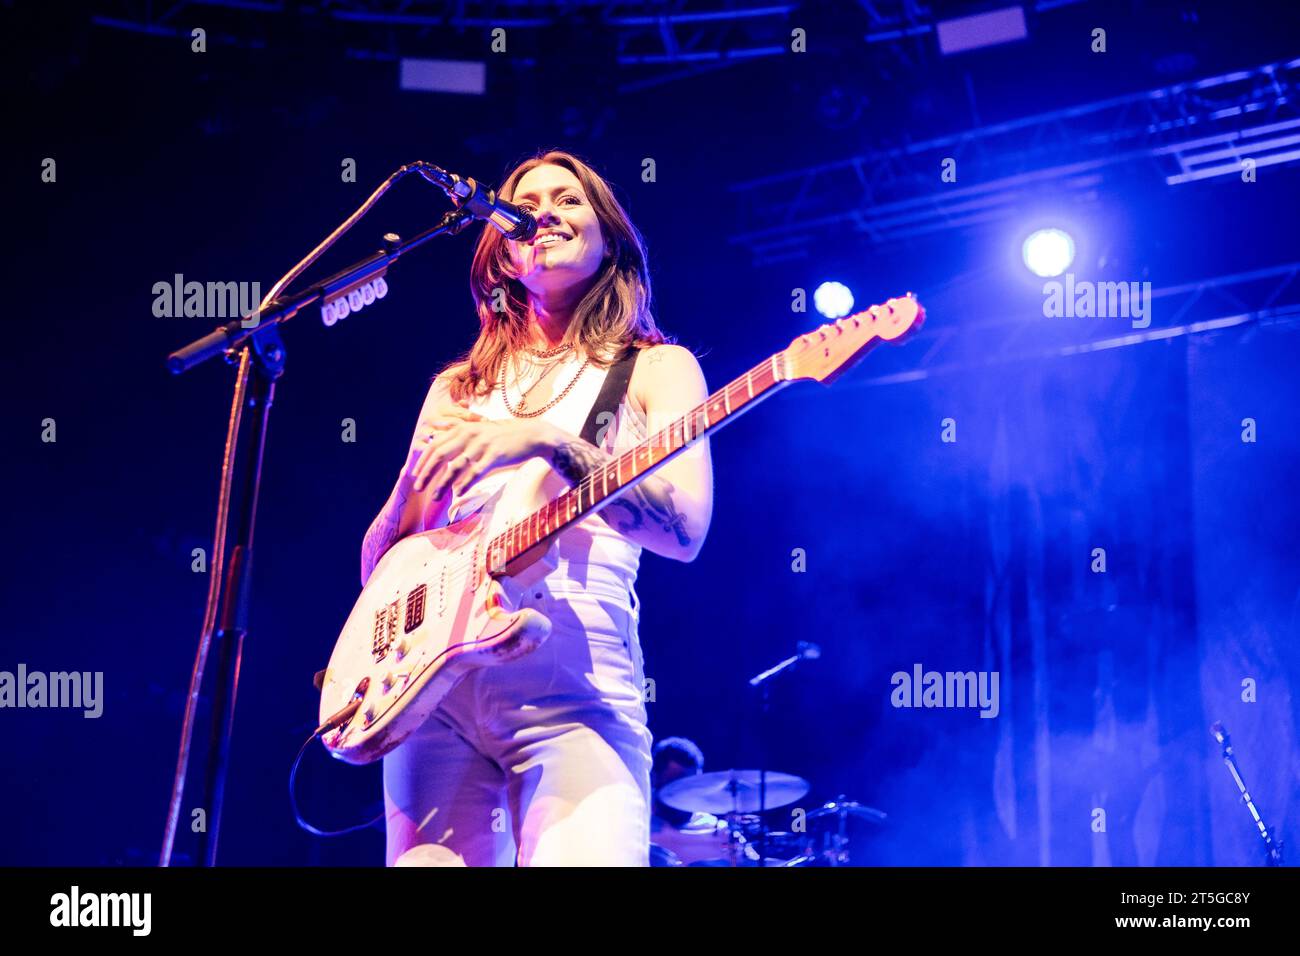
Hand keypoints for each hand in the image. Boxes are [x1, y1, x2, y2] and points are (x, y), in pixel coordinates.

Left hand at [403, 415, 554, 497]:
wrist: (532, 435)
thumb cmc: (505, 437)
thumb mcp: (481, 432)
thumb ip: (463, 439)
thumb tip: (445, 454)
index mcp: (464, 428)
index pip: (435, 445)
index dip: (423, 460)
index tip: (414, 474)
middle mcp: (470, 434)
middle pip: (440, 455)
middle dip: (426, 473)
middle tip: (418, 487)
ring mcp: (482, 445)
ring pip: (455, 466)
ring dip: (443, 484)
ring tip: (435, 497)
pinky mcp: (495, 455)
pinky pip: (475, 472)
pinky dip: (465, 484)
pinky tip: (458, 494)